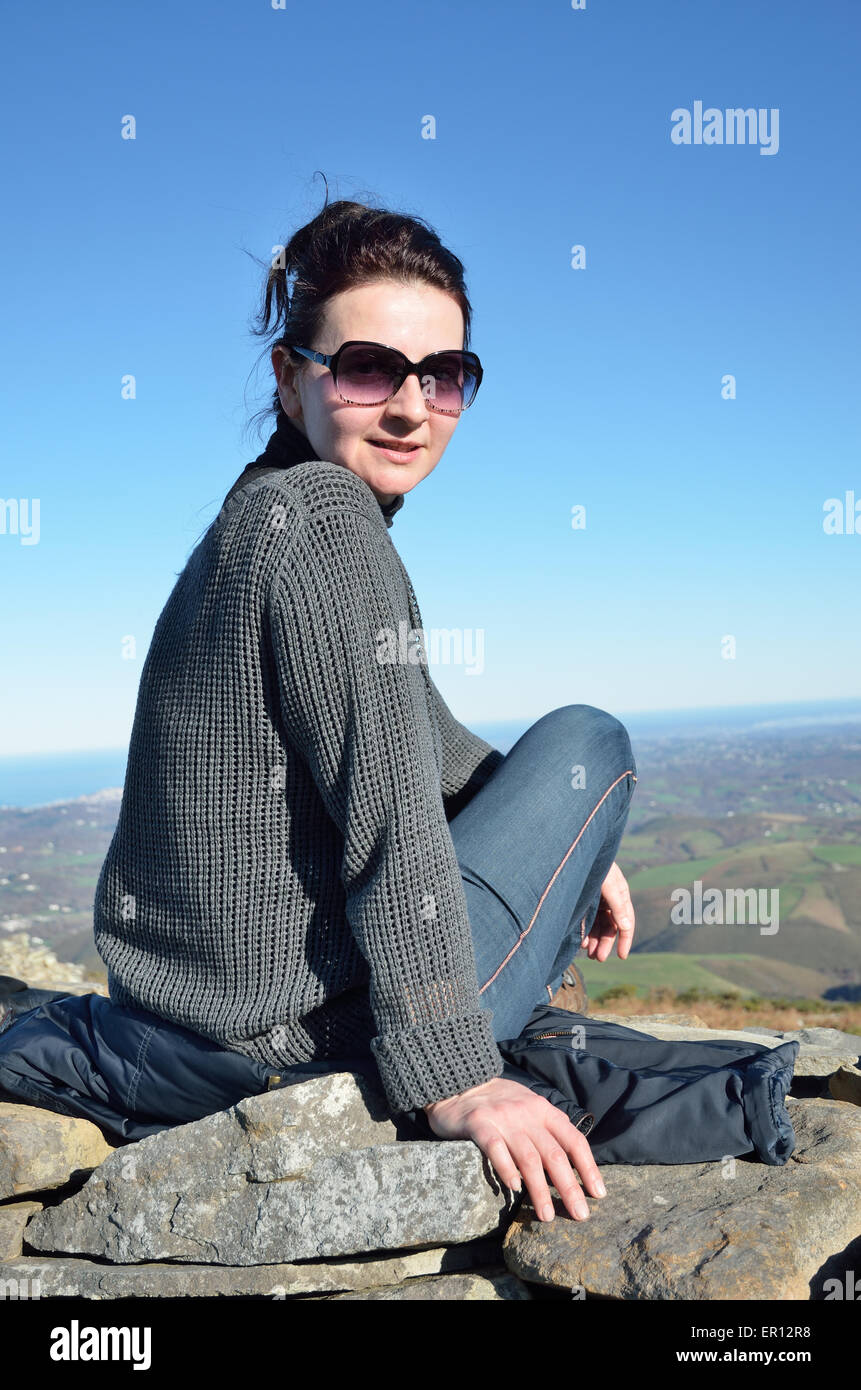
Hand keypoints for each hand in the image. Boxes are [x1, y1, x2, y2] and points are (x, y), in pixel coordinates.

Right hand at [423, 1075, 605, 1221]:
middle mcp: (527, 1113)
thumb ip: (547, 1130)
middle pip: (554, 1154)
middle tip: (580, 1215)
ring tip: (547, 1215)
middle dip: (569, 1187)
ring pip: (528, 1157)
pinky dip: (506, 1167)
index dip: (588, 1167)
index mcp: (543, 1110)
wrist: (461, 1079)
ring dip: (539, 1189)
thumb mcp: (530, 1107)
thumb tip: (572, 1165)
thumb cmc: (499, 1102)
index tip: (598, 1194)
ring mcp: (503, 1118)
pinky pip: (495, 1147)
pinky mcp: (478, 1123)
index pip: (574, 1140)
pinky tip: (513, 1187)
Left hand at [583, 860, 634, 960]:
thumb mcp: (608, 885)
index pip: (626, 922)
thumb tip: (626, 927)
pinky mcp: (583, 901)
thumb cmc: (596, 865)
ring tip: (588, 953)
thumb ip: (617, 905)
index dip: (625, 940)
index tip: (622, 956)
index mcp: (620, 896)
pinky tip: (581, 941)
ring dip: (595, 940)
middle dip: (605, 944)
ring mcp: (596, 901)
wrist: (577, 850)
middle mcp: (609, 900)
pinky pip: (586, 920)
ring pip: (598, 926)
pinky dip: (585, 931)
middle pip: (610, 927)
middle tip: (599, 958)